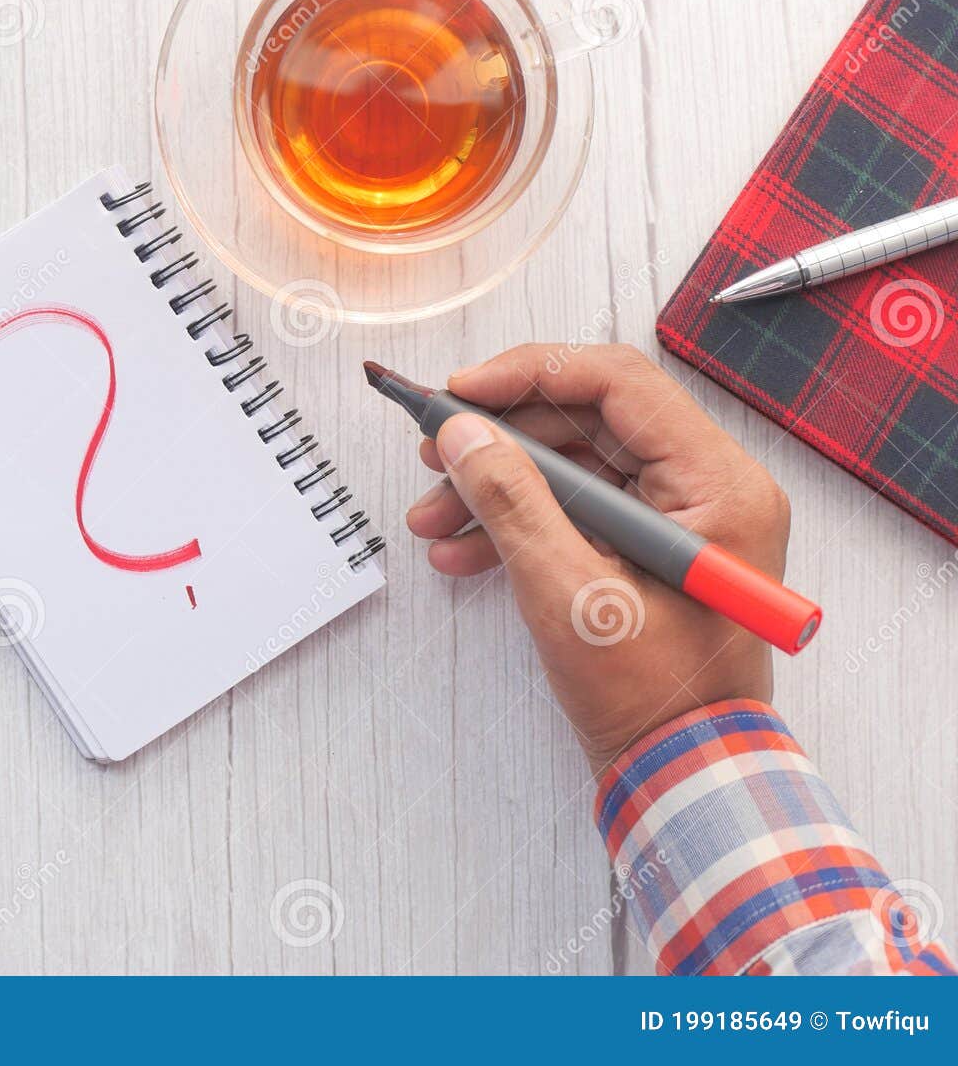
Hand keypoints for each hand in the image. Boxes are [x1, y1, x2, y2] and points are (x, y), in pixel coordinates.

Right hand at [405, 344, 788, 772]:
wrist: (681, 774)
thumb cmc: (654, 702)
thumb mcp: (570, 596)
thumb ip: (514, 504)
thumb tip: (464, 434)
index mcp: (718, 486)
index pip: (618, 385)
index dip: (528, 376)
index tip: (459, 394)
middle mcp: (708, 489)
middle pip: (588, 421)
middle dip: (501, 440)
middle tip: (433, 453)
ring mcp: (679, 519)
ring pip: (573, 465)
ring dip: (497, 485)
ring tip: (433, 514)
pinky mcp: (650, 547)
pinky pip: (576, 508)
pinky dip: (517, 522)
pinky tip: (462, 549)